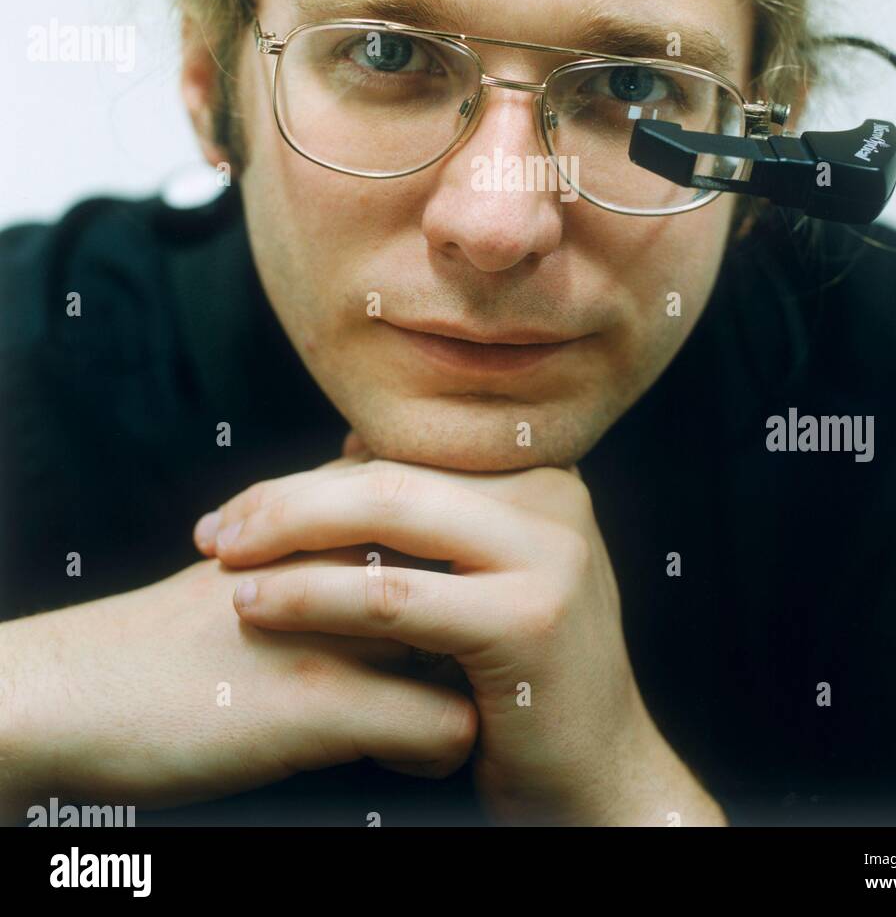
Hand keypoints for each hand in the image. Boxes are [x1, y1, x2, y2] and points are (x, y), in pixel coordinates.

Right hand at [0, 544, 477, 818]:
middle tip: (482, 665)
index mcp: (336, 520)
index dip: (478, 570)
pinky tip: (403, 754)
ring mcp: (341, 623)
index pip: (456, 521)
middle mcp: (350, 558)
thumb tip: (367, 463)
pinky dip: (438, 750)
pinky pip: (441, 725)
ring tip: (445, 707)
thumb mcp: (255, 547)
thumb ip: (319, 510)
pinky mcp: (322, 699)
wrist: (81, 688)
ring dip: (474, 685)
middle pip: (476, 576)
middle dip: (494, 621)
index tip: (474, 606)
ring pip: (474, 647)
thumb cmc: (172, 628)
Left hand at [196, 434, 725, 824]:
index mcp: (542, 477)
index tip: (241, 505)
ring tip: (222, 560)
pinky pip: (391, 596)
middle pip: (390, 474)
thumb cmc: (522, 681)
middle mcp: (553, 498)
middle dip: (287, 498)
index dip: (313, 474)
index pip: (403, 453)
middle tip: (214, 530)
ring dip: (287, 536)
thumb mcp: (489, 576)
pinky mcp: (528, 619)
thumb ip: (438, 515)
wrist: (598, 780)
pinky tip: (256, 605)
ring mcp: (550, 555)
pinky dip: (311, 594)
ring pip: (386, 518)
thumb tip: (352, 442)